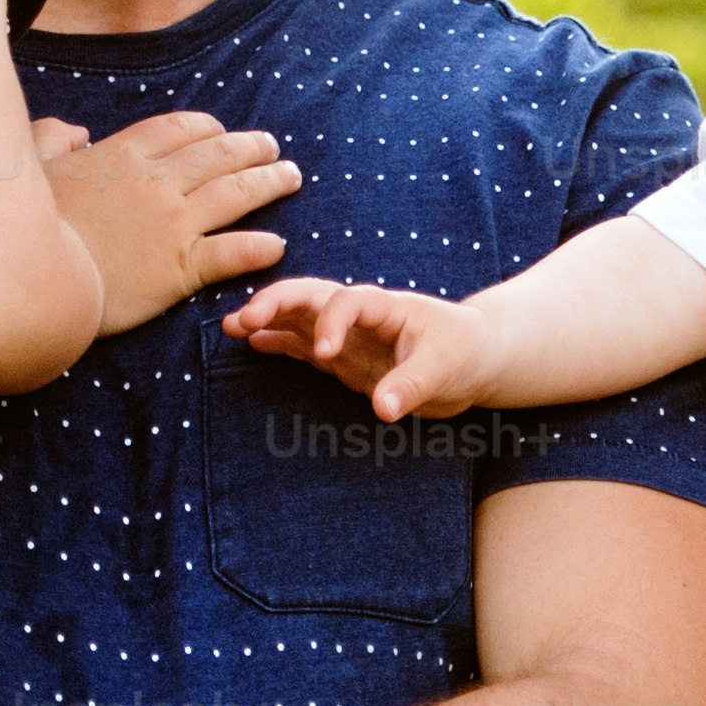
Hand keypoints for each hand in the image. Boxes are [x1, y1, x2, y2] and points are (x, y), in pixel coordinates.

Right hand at [45, 109, 298, 332]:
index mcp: (123, 155)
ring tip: (291, 177)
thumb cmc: (26, 222)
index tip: (221, 132)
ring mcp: (173, 225)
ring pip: (236, 195)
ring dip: (269, 183)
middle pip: (218, 156)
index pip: (179, 130)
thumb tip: (74, 131)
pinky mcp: (180, 269)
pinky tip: (277, 246)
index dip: (207, 128)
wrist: (32, 277)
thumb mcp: (30, 167)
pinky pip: (231, 254)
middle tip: (272, 148)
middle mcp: (157, 184)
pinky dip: (258, 248)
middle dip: (250, 148)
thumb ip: (51, 140)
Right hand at [221, 275, 492, 423]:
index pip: (348, 302)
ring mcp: (348, 334)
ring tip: (231, 327)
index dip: (332, 322)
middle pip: (311, 296)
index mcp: (386, 307)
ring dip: (267, 318)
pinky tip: (251, 342)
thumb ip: (412, 385)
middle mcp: (360, 315)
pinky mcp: (343, 355)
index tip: (324, 352)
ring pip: (300, 317)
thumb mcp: (445, 369)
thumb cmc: (464, 353)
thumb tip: (382, 409)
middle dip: (276, 304)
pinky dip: (278, 341)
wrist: (474, 358)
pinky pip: (304, 344)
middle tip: (243, 320)